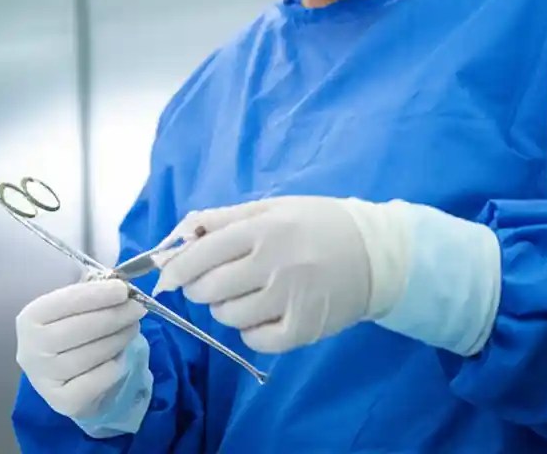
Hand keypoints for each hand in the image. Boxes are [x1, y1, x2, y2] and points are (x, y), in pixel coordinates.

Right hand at [16, 279, 146, 419]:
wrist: (60, 377)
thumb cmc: (67, 333)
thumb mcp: (70, 309)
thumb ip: (90, 295)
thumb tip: (120, 287)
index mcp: (29, 319)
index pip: (65, 302)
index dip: (97, 295)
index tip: (123, 290)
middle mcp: (30, 349)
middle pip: (80, 329)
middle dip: (114, 316)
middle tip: (137, 309)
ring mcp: (44, 379)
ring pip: (90, 354)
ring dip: (119, 339)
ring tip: (132, 328)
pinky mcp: (61, 402)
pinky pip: (97, 380)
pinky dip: (113, 366)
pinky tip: (119, 356)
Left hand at [152, 197, 379, 352]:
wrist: (378, 254)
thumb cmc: (318, 225)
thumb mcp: (273, 207)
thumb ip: (224, 218)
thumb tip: (180, 233)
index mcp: (263, 229)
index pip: (202, 253)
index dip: (177, 267)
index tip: (168, 275)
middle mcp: (273, 264)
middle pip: (210, 289)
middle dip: (200, 288)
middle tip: (212, 283)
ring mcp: (289, 300)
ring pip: (228, 316)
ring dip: (225, 309)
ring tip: (244, 295)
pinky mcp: (303, 329)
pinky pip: (255, 340)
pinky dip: (250, 331)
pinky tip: (263, 315)